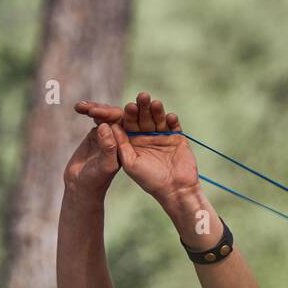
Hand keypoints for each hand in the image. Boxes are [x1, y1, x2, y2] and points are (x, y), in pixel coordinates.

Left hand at [74, 92, 198, 202]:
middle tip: (142, 96)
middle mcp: (147, 136)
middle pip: (144, 117)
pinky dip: (172, 120)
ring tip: (156, 104)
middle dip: (143, 107)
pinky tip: (170, 116)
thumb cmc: (150, 180)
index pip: (129, 123)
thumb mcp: (130, 163)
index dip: (129, 114)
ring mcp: (163, 136)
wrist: (175, 190)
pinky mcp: (177, 137)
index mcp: (133, 141)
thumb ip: (120, 144)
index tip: (129, 106)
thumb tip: (109, 125)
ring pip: (158, 118)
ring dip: (157, 110)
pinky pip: (174, 125)